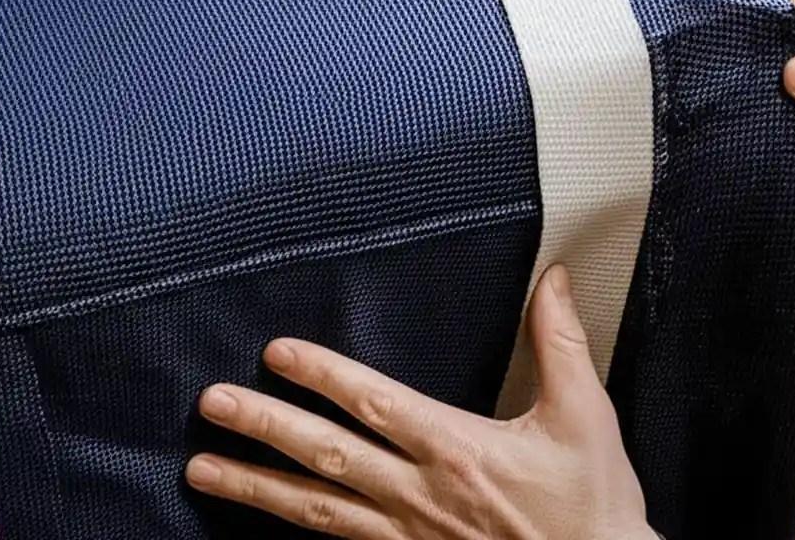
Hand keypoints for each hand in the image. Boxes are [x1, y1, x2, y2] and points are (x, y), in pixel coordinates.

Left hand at [185, 265, 652, 539]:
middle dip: (266, 427)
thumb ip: (559, 341)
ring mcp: (411, 534)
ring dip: (257, 487)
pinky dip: (297, 530)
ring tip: (203, 470)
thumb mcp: (585, 412)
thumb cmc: (591, 502)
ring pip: (319, 509)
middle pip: (330, 455)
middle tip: (214, 404)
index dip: (324, 376)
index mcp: (459, 450)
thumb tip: (552, 280)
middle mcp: (423, 494)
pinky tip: (265, 521)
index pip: (377, 405)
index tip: (278, 353)